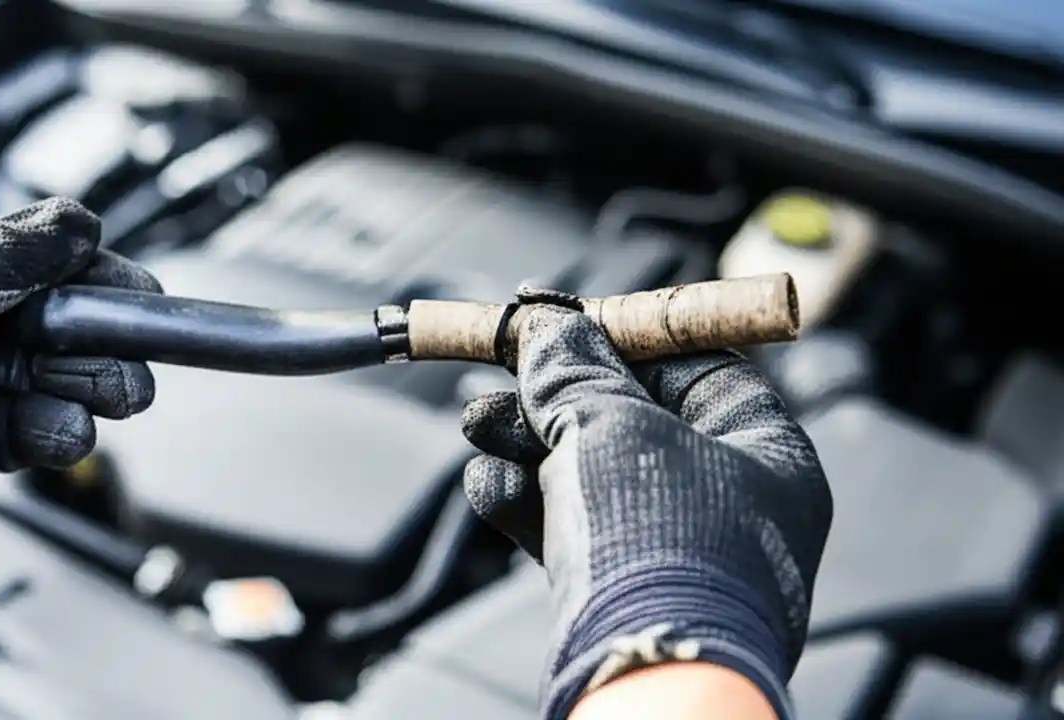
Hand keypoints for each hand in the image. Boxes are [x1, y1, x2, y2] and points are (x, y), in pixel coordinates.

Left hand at [0, 198, 160, 526]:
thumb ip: (13, 250)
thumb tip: (81, 224)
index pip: (46, 262)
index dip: (98, 277)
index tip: (139, 294)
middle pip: (69, 327)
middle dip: (108, 340)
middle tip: (129, 353)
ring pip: (65, 383)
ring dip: (94, 387)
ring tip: (105, 393)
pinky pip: (37, 432)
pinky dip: (59, 431)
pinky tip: (60, 427)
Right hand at [461, 306, 831, 718]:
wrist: (640, 681)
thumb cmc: (659, 548)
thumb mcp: (614, 428)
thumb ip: (573, 368)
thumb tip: (547, 323)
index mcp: (762, 455)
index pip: (692, 366)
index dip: (620, 332)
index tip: (558, 314)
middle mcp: (724, 501)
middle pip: (628, 415)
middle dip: (553, 390)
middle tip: (500, 362)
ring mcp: (668, 547)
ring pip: (587, 469)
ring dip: (525, 439)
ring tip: (477, 421)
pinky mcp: (615, 585)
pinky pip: (568, 522)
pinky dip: (525, 499)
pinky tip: (489, 482)